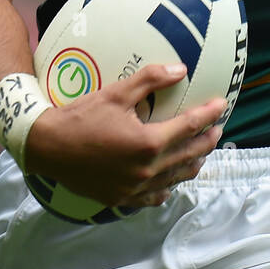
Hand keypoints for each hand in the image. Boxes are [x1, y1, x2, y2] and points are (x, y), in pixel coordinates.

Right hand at [23, 63, 226, 209]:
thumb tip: (180, 69)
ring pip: (177, 178)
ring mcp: (136, 188)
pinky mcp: (123, 198)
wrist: (47, 147)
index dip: (209, 114)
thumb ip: (151, 80)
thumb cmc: (81, 117)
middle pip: (189, 155)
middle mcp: (147, 170)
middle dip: (207, 140)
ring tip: (201, 152)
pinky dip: (169, 184)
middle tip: (217, 128)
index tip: (222, 105)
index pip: (190, 127)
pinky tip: (171, 177)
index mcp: (148, 143)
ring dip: (193, 163)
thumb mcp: (116, 92)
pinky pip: (156, 196)